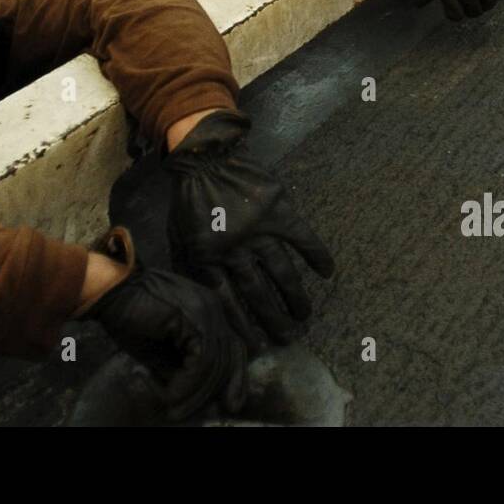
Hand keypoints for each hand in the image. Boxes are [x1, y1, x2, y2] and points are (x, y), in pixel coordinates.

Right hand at [83, 227, 246, 420]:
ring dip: (192, 393)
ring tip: (168, 403)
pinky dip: (185, 384)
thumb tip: (194, 398)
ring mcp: (207, 310)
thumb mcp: (162, 350)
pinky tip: (165, 392)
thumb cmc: (130, 317)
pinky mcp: (194, 317)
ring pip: (215, 364)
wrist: (109, 292)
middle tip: (180, 412)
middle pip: (231, 358)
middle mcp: (214, 307)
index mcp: (210, 310)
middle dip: (209, 393)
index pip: (236, 349)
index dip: (236, 379)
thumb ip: (183, 368)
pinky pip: (202, 362)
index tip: (230, 406)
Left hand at [165, 110, 333, 349]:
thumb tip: (201, 297)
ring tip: (304, 313)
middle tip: (289, 336)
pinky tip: (327, 271)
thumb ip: (189, 267)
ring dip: (295, 296)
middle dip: (274, 319)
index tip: (260, 345)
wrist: (205, 158)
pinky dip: (316, 254)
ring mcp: (259, 231)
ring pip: (282, 272)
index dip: (245, 327)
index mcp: (208, 258)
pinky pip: (302, 238)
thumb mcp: (176, 237)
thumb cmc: (187, 199)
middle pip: (258, 294)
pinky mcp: (278, 212)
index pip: (229, 303)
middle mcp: (235, 251)